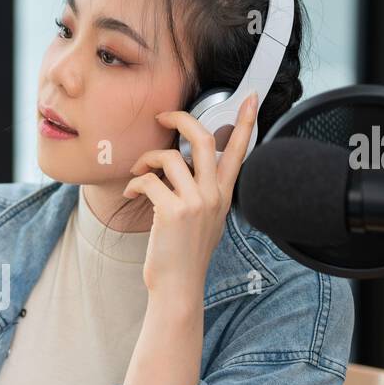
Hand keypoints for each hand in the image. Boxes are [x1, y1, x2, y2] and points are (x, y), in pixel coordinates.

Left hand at [122, 92, 258, 301]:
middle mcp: (213, 195)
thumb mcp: (206, 221)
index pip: (239, 151)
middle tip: (162, 115)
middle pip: (203, 139)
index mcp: (223, 195)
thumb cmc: (185, 254)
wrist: (178, 287)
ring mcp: (194, 202)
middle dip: (180, 119)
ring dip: (146, 158)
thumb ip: (203, 193)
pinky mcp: (172, 211)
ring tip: (137, 170)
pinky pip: (148, 180)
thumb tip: (183, 168)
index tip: (251, 97)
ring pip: (169, 157)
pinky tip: (132, 191)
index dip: (246, 122)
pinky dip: (135, 182)